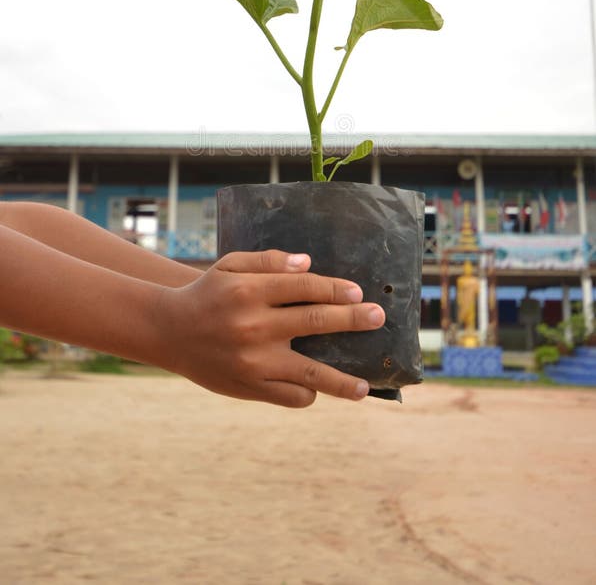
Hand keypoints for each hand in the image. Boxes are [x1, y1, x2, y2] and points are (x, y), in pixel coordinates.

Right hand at [158, 249, 385, 407]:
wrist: (168, 331)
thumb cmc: (207, 294)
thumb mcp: (231, 266)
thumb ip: (268, 261)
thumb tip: (307, 264)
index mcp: (250, 291)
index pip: (305, 287)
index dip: (335, 289)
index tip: (358, 293)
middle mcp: (255, 326)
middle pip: (316, 321)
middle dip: (353, 319)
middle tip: (378, 317)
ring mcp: (254, 361)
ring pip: (310, 372)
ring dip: (343, 380)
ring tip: (365, 387)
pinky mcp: (249, 386)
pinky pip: (290, 396)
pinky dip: (307, 393)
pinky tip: (318, 390)